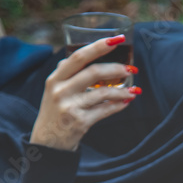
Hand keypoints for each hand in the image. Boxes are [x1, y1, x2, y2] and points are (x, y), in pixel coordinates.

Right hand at [31, 35, 138, 150]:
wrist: (48, 142)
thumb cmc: (55, 112)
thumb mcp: (53, 89)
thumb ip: (67, 72)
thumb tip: (86, 54)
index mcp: (55, 78)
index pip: (78, 56)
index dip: (99, 46)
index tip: (117, 40)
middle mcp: (60, 90)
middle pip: (93, 72)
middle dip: (117, 68)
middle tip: (132, 68)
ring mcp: (70, 107)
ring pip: (103, 93)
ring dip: (123, 91)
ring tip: (134, 90)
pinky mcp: (80, 122)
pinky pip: (105, 111)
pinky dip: (118, 106)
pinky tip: (126, 102)